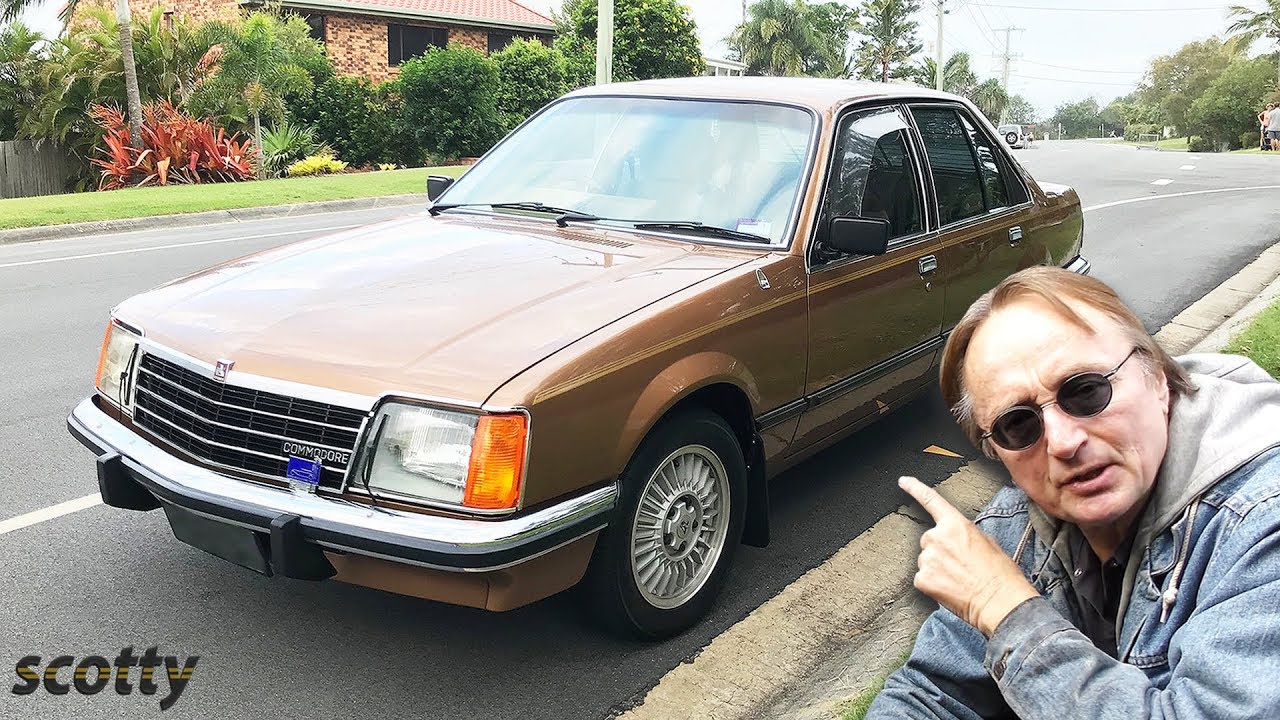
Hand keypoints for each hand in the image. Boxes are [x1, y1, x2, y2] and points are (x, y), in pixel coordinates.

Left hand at [899, 476, 1039, 636]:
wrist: (1000, 601)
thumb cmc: (1000, 574)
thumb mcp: (986, 542)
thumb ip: (963, 533)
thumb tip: (955, 538)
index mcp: (955, 524)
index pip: (930, 500)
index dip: (915, 488)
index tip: (904, 481)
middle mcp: (936, 537)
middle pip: (929, 540)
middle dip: (941, 551)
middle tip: (961, 566)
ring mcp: (927, 558)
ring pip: (927, 561)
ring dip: (938, 568)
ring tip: (960, 579)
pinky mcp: (922, 579)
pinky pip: (923, 579)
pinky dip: (934, 585)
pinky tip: (951, 589)